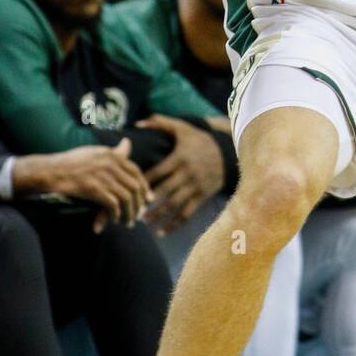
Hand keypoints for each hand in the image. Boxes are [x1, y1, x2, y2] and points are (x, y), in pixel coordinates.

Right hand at [23, 138, 150, 233]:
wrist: (51, 171)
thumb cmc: (71, 162)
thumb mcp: (95, 152)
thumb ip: (113, 151)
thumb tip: (127, 143)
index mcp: (112, 155)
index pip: (136, 171)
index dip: (144, 186)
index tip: (148, 199)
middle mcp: (110, 164)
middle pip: (134, 186)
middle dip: (139, 203)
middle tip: (139, 214)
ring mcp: (103, 176)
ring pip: (126, 198)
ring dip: (129, 213)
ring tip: (128, 222)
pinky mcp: (95, 189)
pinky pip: (113, 205)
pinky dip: (116, 214)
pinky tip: (114, 220)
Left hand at [139, 115, 223, 233]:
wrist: (227, 152)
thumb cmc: (199, 140)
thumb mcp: (182, 128)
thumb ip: (160, 123)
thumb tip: (137, 124)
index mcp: (179, 158)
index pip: (157, 172)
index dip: (143, 182)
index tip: (128, 189)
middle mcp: (187, 174)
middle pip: (164, 191)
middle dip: (148, 202)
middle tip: (132, 210)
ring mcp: (195, 186)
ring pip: (174, 205)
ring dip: (158, 215)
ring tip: (144, 222)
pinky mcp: (202, 196)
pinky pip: (187, 213)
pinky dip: (174, 224)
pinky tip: (162, 232)